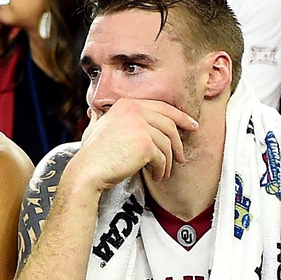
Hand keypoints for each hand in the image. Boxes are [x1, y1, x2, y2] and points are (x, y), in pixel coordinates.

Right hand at [66, 98, 197, 191]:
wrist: (88, 170)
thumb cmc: (92, 153)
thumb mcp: (98, 127)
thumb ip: (106, 117)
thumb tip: (97, 111)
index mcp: (127, 103)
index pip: (162, 107)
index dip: (180, 117)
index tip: (192, 125)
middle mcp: (135, 110)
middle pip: (170, 125)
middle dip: (179, 143)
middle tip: (181, 157)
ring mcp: (140, 126)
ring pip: (168, 144)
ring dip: (169, 161)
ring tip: (163, 172)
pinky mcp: (145, 144)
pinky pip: (163, 158)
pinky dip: (162, 169)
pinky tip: (157, 176)